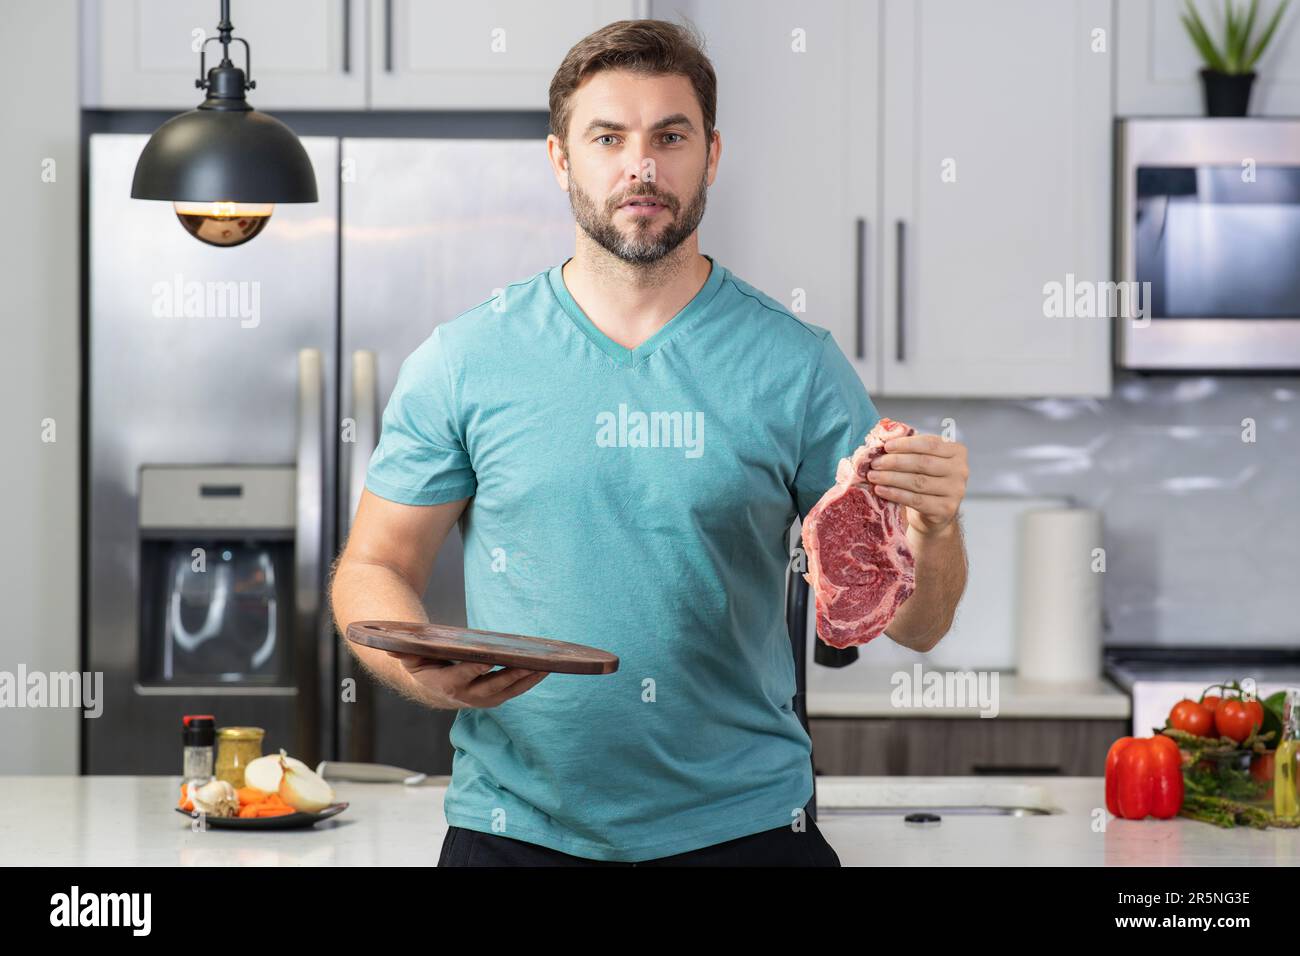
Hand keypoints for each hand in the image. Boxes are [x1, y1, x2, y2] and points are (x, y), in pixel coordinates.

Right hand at [385, 651, 549, 707]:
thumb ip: (403, 652)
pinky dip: (528, 682)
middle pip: (492, 687)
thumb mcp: (410, 657)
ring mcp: (481, 700)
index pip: (462, 677)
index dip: (475, 670)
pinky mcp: (492, 699)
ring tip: (546, 666)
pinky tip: (543, 669)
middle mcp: (465, 696)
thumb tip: (389, 646)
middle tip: (531, 663)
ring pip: (507, 691)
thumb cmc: (421, 665)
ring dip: (527, 680)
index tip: (489, 661)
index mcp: (445, 685)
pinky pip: (513, 691)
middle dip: (512, 675)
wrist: (429, 687)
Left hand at [865, 432, 968, 536]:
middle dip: (895, 462)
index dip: (906, 444)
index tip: (885, 446)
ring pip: (918, 482)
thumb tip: (884, 436)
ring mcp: (956, 491)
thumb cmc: (925, 479)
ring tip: (873, 476)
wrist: (934, 512)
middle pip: (923, 463)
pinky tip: (881, 490)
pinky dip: (895, 494)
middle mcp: (961, 470)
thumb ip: (910, 448)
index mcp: (957, 451)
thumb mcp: (923, 460)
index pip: (930, 444)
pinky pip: (916, 500)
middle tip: (874, 463)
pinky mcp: (946, 509)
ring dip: (891, 478)